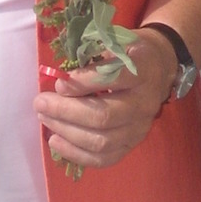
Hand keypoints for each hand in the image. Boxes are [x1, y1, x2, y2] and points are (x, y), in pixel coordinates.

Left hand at [35, 25, 177, 172]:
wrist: (160, 67)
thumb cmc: (130, 52)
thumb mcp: (115, 43)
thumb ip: (91, 58)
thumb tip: (59, 81)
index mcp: (143, 72)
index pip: (111, 81)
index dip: (81, 83)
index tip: (58, 83)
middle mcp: (144, 103)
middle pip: (103, 116)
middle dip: (65, 111)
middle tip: (40, 103)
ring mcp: (140, 128)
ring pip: (101, 141)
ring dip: (66, 132)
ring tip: (45, 118)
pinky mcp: (133, 144)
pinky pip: (104, 158)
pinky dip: (76, 153)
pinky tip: (55, 141)